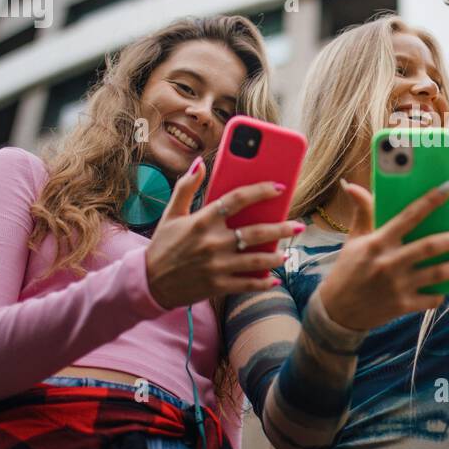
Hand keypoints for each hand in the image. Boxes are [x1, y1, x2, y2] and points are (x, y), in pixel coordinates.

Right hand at [144, 157, 303, 308]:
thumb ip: (186, 187)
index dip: (260, 191)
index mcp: (201, 221)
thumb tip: (199, 162)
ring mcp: (216, 266)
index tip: (280, 187)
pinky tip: (274, 278)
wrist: (149, 283)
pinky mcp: (217, 286)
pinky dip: (262, 282)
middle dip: (281, 228)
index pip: (236, 200)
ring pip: (255, 260)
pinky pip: (246, 284)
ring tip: (286, 252)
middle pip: (254, 232)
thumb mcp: (171, 214)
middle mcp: (211, 243)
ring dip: (276, 256)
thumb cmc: (163, 245)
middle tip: (299, 225)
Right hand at [315, 179, 448, 331]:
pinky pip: (430, 299)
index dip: (430, 201)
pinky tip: (446, 286)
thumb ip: (361, 212)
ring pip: (436, 274)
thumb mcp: (353, 240)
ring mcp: (397, 286)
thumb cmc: (347, 270)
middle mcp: (389, 263)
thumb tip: (353, 186)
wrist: (336, 311)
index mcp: (377, 242)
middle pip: (429, 247)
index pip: (408, 216)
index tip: (448, 188)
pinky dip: (440, 293)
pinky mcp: (402, 306)